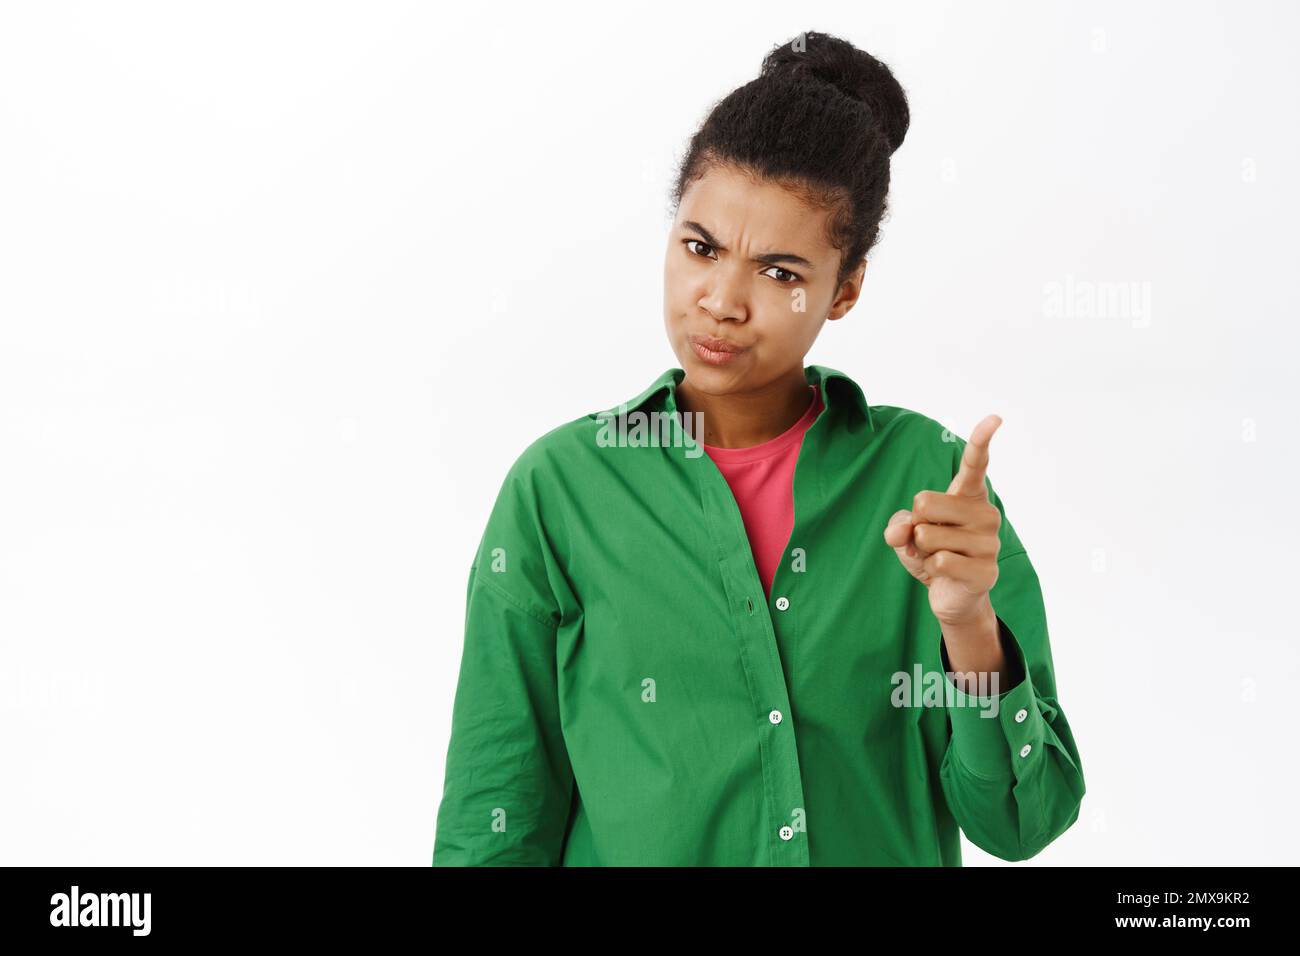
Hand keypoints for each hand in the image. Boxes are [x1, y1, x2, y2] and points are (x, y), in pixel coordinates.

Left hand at [883, 415, 1002, 625]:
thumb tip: (902, 531)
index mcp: (969, 496)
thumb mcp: (906, 532)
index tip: (995, 418)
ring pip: (927, 536)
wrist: (951, 595)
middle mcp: (986, 514)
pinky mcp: (986, 571)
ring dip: (920, 551)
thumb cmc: (932, 552)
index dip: (981, 440)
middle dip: (914, 524)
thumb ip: (899, 523)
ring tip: (937, 557)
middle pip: (924, 503)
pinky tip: (943, 573)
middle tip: (929, 539)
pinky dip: (929, 569)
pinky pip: (939, 561)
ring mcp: (990, 543)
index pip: (976, 464)